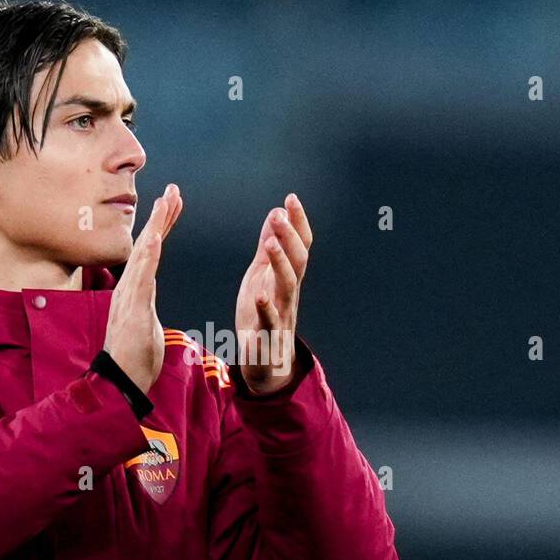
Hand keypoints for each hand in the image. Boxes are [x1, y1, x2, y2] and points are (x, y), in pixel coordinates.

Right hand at [103, 183, 182, 394]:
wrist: (121, 382)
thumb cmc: (135, 358)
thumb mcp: (146, 325)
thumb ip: (145, 307)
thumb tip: (145, 300)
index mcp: (137, 290)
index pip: (151, 252)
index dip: (161, 227)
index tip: (173, 204)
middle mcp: (130, 288)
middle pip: (147, 245)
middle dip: (160, 217)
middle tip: (173, 190)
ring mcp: (130, 297)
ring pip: (144, 255)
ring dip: (155, 228)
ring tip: (166, 203)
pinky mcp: (132, 308)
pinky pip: (141, 278)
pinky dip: (147, 256)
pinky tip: (153, 237)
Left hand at [235, 193, 311, 394]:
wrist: (264, 361)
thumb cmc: (262, 315)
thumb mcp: (261, 275)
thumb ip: (268, 247)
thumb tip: (275, 213)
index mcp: (286, 277)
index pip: (300, 245)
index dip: (298, 222)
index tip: (291, 197)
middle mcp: (288, 293)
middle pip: (297, 261)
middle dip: (290, 237)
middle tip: (279, 215)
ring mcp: (281, 314)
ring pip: (287, 287)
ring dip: (281, 264)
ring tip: (271, 243)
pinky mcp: (268, 336)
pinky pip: (270, 322)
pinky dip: (266, 309)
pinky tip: (259, 296)